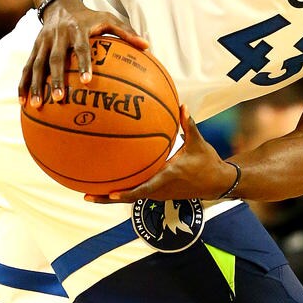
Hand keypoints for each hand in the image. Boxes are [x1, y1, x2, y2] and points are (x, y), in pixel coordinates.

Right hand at [20, 1, 146, 105]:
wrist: (60, 4)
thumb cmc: (90, 17)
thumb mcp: (109, 19)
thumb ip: (127, 33)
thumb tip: (148, 47)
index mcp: (77, 30)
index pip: (81, 48)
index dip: (83, 63)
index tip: (87, 81)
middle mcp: (58, 36)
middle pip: (55, 60)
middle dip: (55, 79)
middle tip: (59, 99)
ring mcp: (43, 43)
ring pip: (36, 65)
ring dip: (36, 85)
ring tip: (36, 105)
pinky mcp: (34, 48)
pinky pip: (26, 67)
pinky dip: (23, 84)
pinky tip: (23, 101)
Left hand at [92, 106, 233, 203]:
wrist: (216, 183)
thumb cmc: (207, 162)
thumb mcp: (199, 143)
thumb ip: (188, 124)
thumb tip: (181, 105)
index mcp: (168, 177)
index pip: (145, 188)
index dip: (128, 192)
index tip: (112, 192)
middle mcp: (160, 189)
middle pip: (130, 197)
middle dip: (107, 198)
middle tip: (86, 195)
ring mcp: (158, 194)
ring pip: (131, 197)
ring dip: (110, 196)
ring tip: (89, 192)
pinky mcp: (158, 193)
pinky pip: (136, 192)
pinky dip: (122, 190)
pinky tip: (108, 182)